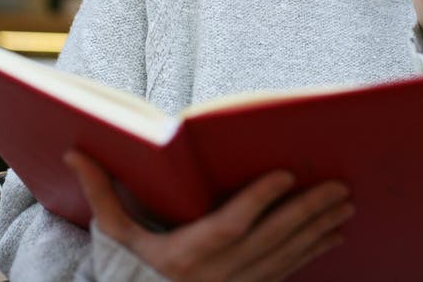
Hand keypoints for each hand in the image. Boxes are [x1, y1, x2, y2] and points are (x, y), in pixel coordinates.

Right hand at [64, 150, 353, 280]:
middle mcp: (220, 274)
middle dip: (308, 212)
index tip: (286, 174)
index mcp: (187, 254)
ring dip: (319, 229)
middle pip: (272, 239)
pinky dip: (314, 251)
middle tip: (340, 186)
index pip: (232, 225)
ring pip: (288, 256)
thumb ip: (101, 194)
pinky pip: (289, 272)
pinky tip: (335, 234)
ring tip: (347, 204)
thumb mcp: (113, 236)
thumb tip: (75, 153)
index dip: (261, 201)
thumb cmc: (129, 272)